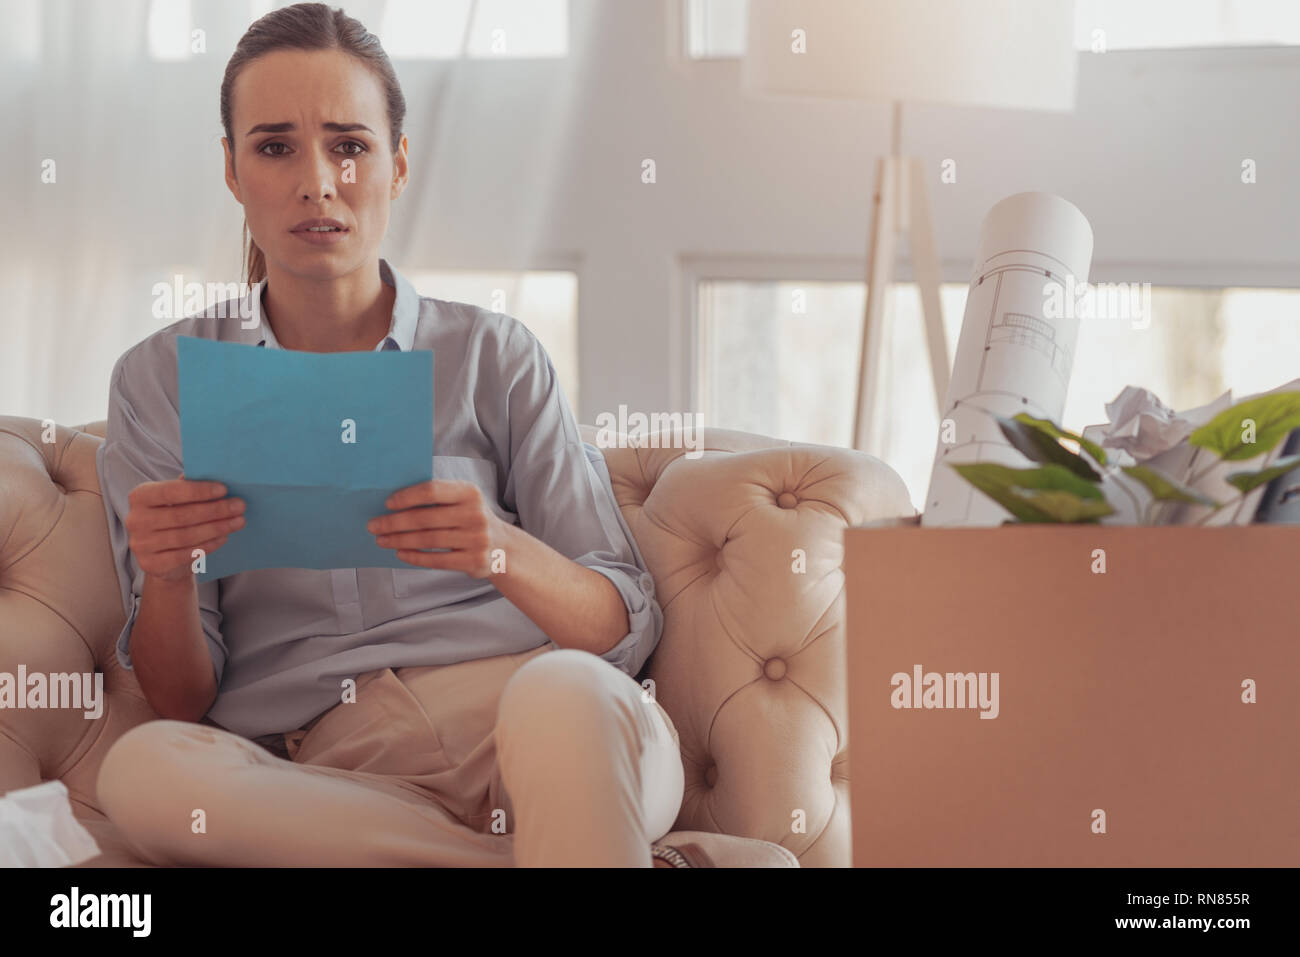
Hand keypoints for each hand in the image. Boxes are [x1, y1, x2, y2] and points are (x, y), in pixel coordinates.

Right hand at [125, 473, 245, 582]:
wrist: (164, 557)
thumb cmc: (175, 519)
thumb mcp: (178, 500)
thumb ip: (188, 487)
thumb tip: (213, 474)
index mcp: (140, 496)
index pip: (170, 491)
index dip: (198, 491)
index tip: (224, 489)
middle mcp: (135, 520)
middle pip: (181, 515)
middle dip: (215, 510)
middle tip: (240, 506)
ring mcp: (140, 544)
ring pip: (185, 536)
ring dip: (216, 528)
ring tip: (238, 521)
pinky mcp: (151, 564)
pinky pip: (185, 554)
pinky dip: (208, 545)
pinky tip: (224, 537)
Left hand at [368, 479, 503, 578]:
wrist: (503, 548)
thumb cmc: (471, 519)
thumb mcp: (463, 500)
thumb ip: (438, 497)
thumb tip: (394, 501)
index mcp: (470, 493)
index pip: (432, 491)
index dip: (407, 497)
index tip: (387, 503)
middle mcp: (475, 515)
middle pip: (425, 519)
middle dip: (394, 522)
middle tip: (374, 525)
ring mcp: (476, 540)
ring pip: (428, 540)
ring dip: (400, 540)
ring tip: (382, 540)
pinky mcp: (474, 561)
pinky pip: (437, 560)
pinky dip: (415, 557)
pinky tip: (400, 553)